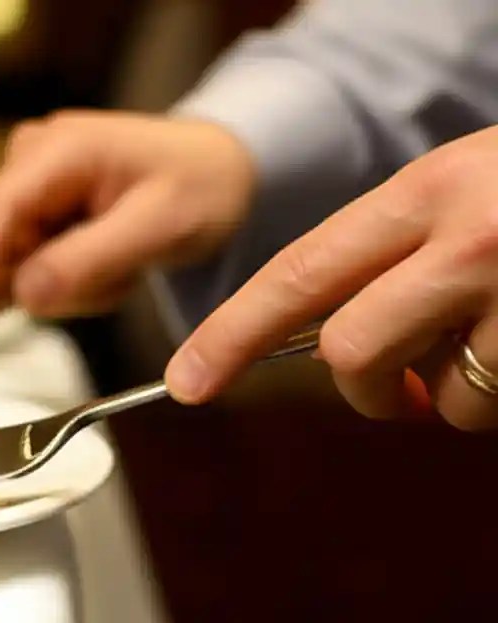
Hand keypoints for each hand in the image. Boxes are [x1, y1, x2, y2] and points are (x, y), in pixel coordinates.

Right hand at [0, 110, 256, 325]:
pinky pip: (31, 262)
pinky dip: (69, 278)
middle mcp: (34, 156)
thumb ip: (88, 261)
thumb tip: (24, 293)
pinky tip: (110, 265)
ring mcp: (32, 181)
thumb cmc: (200, 187)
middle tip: (116, 282)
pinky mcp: (37, 206)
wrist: (224, 169)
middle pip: (2, 242)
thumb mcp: (157, 228)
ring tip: (124, 267)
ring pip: (16, 261)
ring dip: (67, 282)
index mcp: (62, 148)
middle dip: (50, 280)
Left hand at [167, 126, 497, 430]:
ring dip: (449, 396)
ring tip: (491, 349)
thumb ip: (399, 244)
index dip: (231, 334)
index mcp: (426, 190)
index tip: (186, 379)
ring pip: (433, 395)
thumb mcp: (475, 184)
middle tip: (397, 395)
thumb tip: (331, 339)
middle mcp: (463, 237)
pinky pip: (490, 408)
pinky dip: (497, 398)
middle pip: (350, 351)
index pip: (298, 271)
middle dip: (363, 390)